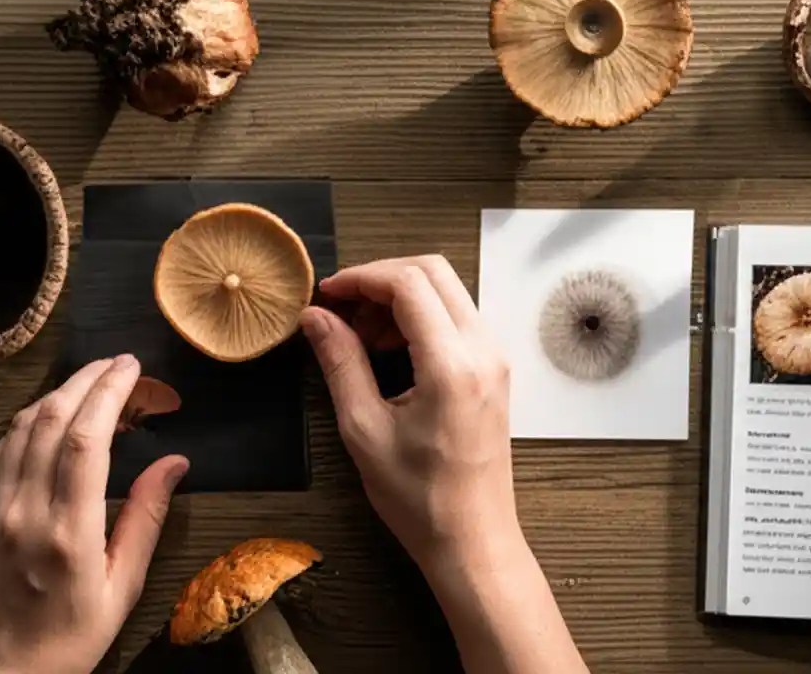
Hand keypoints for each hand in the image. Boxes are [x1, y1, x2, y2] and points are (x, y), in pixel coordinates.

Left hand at [0, 355, 189, 673]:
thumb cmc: (66, 640)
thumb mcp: (122, 588)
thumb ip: (146, 518)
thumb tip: (175, 462)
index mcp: (68, 530)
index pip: (86, 437)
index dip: (110, 391)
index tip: (134, 368)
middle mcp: (24, 510)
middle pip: (52, 419)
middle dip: (88, 380)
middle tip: (120, 365)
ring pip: (21, 427)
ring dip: (59, 395)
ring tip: (93, 384)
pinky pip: (0, 450)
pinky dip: (29, 422)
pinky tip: (52, 419)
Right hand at [302, 256, 587, 673]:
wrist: (473, 539)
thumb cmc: (418, 498)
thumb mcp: (364, 430)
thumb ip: (340, 364)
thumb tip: (315, 317)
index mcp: (452, 365)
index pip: (409, 282)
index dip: (361, 278)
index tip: (325, 295)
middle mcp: (483, 350)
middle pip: (433, 272)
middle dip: (381, 279)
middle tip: (340, 310)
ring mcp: (495, 358)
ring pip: (447, 291)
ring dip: (400, 298)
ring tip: (358, 335)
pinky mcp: (494, 370)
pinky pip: (457, 318)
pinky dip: (420, 318)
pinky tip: (388, 349)